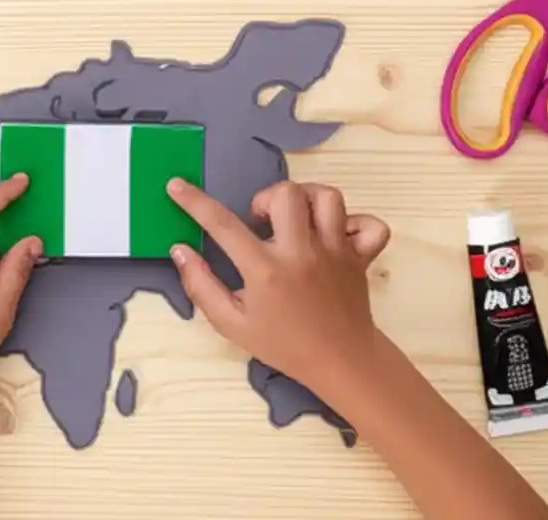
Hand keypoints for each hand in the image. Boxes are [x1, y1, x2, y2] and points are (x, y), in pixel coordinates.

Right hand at [167, 179, 390, 392]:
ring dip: (307, 200)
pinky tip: (335, 235)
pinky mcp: (361, 256)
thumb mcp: (231, 325)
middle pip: (286, 193)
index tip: (177, 186)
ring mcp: (336, 252)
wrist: (340, 361)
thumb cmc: (282, 344)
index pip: (223, 225)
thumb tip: (180, 250)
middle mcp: (302, 254)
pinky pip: (369, 223)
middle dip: (266, 197)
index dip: (194, 202)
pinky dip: (354, 222)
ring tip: (296, 221)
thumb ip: (201, 287)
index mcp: (266, 271)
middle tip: (261, 223)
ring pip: (328, 197)